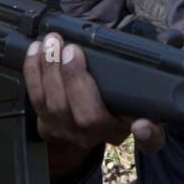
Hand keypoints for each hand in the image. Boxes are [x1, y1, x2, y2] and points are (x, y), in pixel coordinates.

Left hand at [23, 33, 164, 179]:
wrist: (82, 122)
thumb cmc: (111, 100)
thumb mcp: (134, 94)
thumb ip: (149, 90)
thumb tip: (150, 105)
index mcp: (130, 125)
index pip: (149, 139)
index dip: (147, 134)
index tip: (142, 124)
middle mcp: (101, 135)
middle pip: (88, 117)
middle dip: (76, 80)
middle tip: (71, 50)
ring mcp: (70, 133)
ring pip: (56, 106)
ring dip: (49, 71)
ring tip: (51, 44)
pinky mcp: (47, 124)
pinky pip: (36, 100)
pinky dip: (33, 73)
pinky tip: (36, 52)